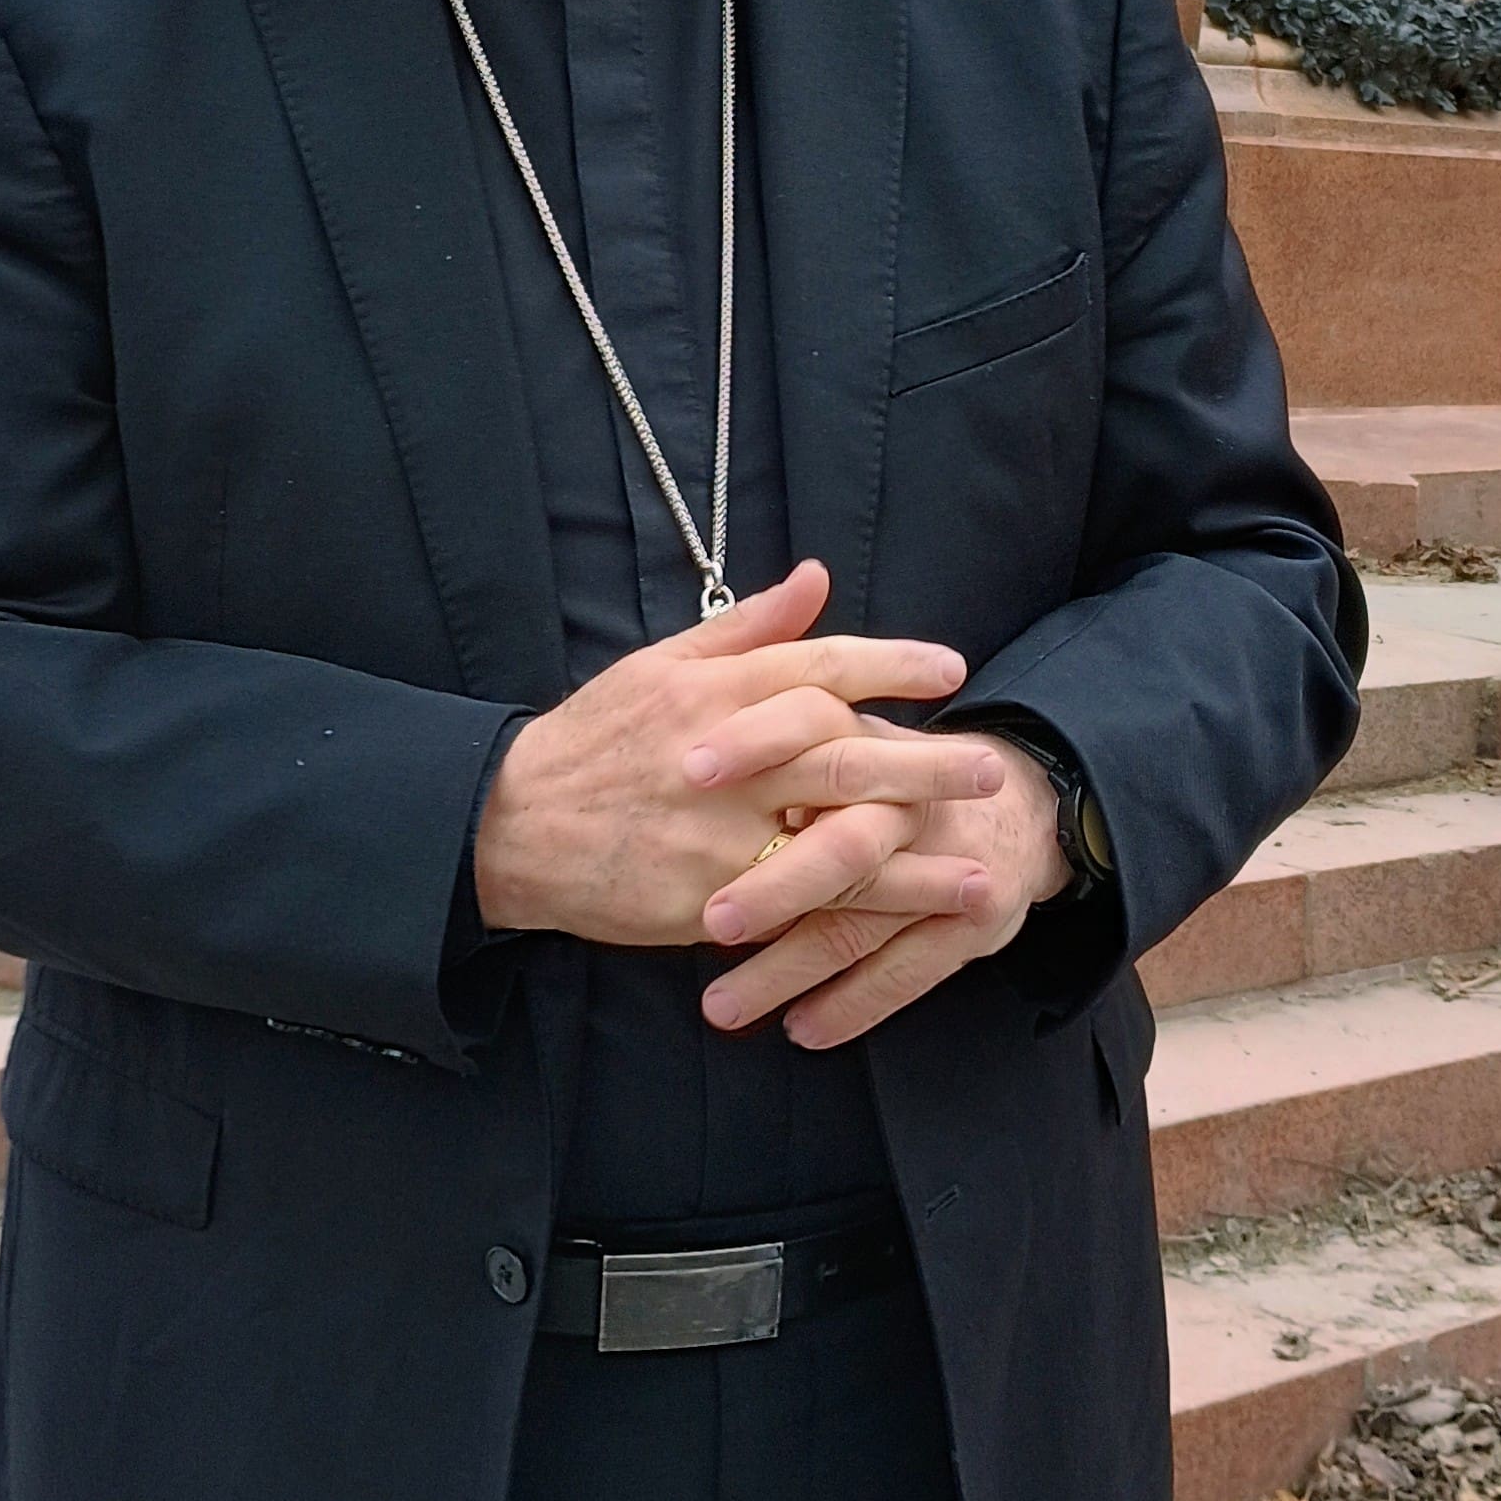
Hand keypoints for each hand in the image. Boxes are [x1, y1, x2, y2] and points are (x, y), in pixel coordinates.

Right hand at [473, 563, 980, 945]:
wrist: (510, 825)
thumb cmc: (591, 741)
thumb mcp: (657, 663)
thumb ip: (747, 628)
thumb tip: (816, 577)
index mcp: (711, 690)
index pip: (816, 666)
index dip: (889, 664)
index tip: (951, 667)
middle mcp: (721, 756)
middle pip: (840, 754)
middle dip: (922, 764)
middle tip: (990, 767)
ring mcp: (714, 832)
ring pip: (830, 839)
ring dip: (915, 856)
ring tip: (981, 870)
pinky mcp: (705, 897)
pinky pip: (797, 908)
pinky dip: (860, 914)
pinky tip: (910, 923)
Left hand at [693, 727, 1072, 1047]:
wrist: (1016, 804)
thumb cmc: (897, 776)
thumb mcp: (852, 738)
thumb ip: (785, 748)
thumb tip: (682, 765)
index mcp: (871, 744)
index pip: (811, 726)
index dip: (753, 742)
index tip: (691, 772)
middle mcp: (909, 807)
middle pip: (842, 844)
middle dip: (776, 886)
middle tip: (711, 920)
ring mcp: (946, 870)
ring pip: (857, 925)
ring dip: (788, 970)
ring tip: (723, 1006)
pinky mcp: (970, 926)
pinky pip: (904, 974)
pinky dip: (851, 1005)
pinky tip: (802, 1029)